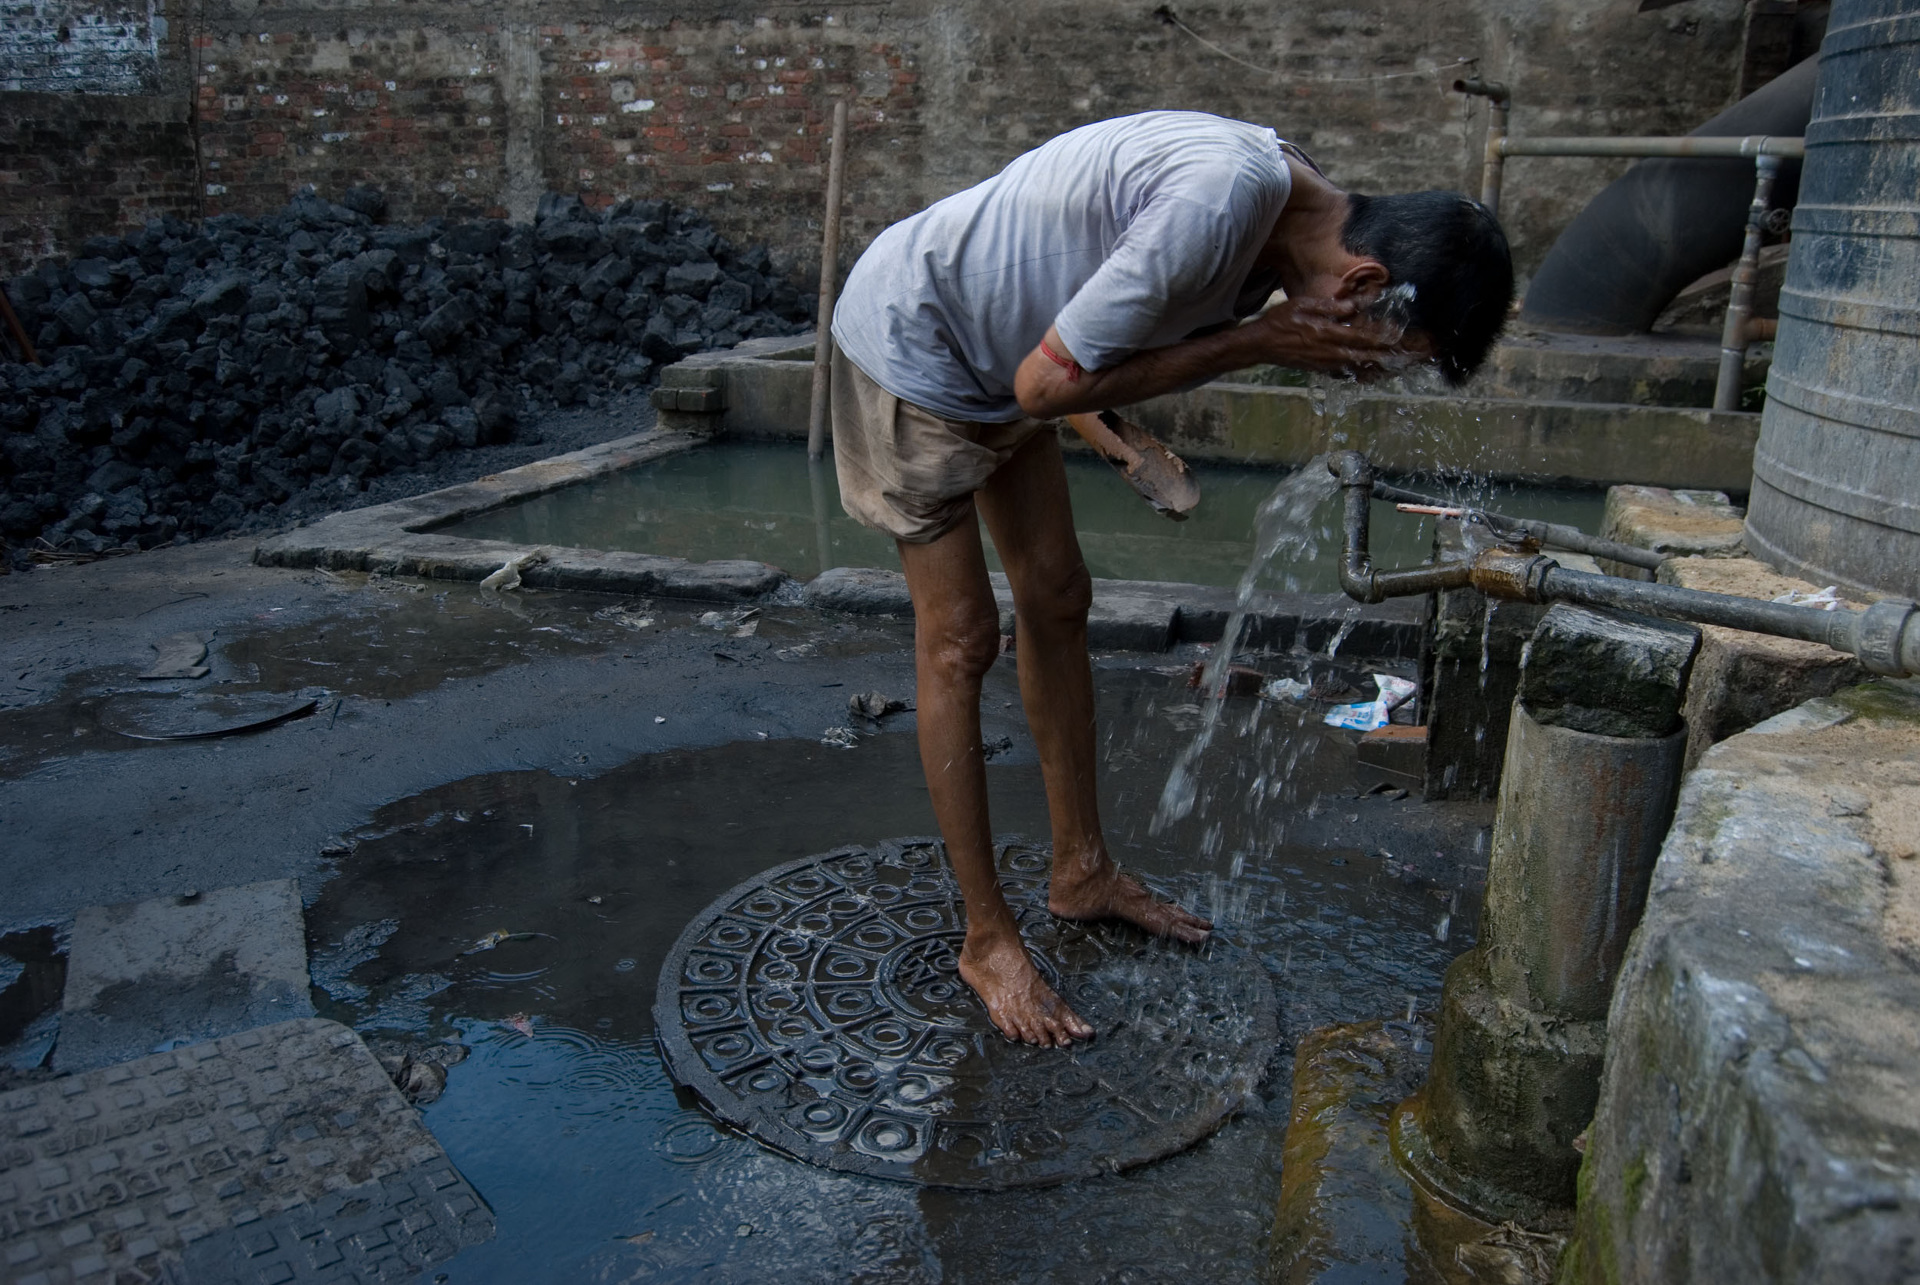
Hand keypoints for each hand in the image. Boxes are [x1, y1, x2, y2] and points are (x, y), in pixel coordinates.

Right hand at [1246, 297, 1428, 380]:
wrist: (1261, 345)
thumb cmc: (1279, 321)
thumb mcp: (1302, 305)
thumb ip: (1329, 307)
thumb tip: (1352, 307)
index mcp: (1326, 333)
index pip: (1361, 336)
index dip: (1382, 336)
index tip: (1399, 334)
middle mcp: (1329, 352)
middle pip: (1365, 355)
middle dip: (1387, 355)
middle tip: (1407, 356)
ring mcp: (1325, 364)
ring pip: (1358, 367)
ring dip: (1378, 367)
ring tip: (1397, 367)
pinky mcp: (1321, 370)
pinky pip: (1347, 373)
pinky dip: (1362, 373)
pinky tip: (1373, 373)